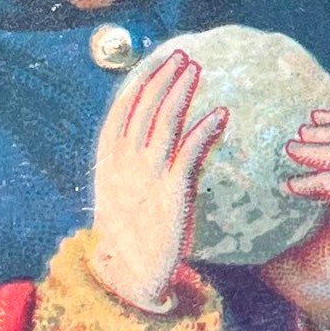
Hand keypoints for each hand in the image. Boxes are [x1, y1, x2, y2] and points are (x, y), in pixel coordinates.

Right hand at [87, 50, 226, 310]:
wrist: (132, 274)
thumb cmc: (130, 233)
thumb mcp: (119, 192)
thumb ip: (130, 162)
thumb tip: (146, 134)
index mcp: (109, 162)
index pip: (122, 110)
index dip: (142, 82)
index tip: (158, 61)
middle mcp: (126, 164)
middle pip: (145, 109)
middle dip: (163, 78)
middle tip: (183, 56)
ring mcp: (148, 177)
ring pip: (165, 123)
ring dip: (181, 92)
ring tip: (196, 70)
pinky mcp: (173, 194)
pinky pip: (190, 154)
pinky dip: (205, 131)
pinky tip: (220, 115)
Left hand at [263, 106, 329, 327]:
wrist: (320, 296)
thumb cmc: (293, 258)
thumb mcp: (269, 221)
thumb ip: (251, 199)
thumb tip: (202, 183)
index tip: (304, 114)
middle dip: (329, 125)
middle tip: (297, 130)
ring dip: (324, 148)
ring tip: (293, 150)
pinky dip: (321, 180)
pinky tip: (292, 187)